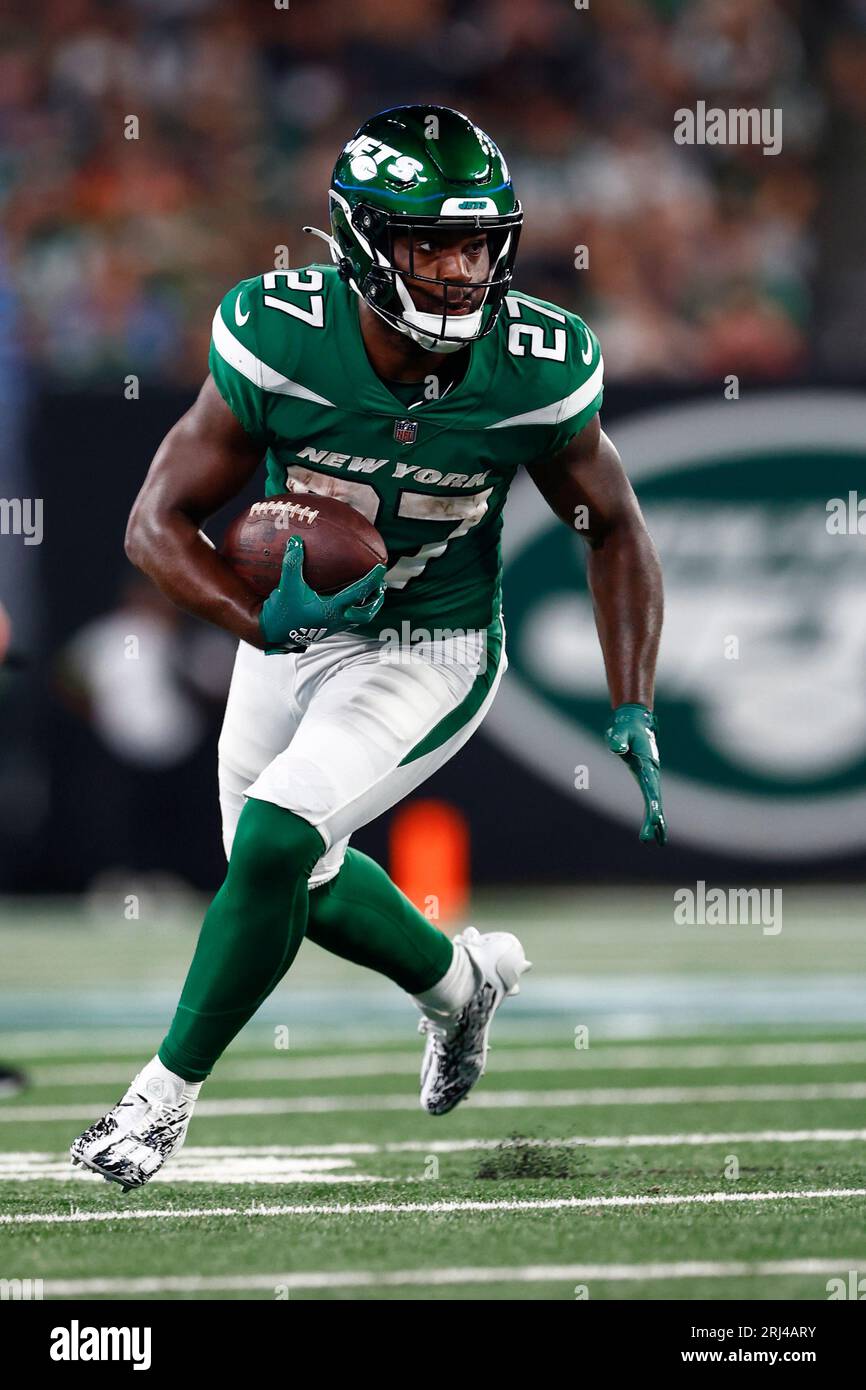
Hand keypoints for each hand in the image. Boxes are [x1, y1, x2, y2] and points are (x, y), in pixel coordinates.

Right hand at [258, 534, 386, 652]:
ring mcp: (334, 627)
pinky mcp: (328, 629)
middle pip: (368, 613)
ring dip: (369, 605)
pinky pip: (349, 619)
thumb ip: (292, 563)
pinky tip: (350, 600)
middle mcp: (337, 620)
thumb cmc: (283, 612)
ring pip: (361, 619)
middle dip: (377, 599)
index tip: (381, 568)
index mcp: (332, 609)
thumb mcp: (287, 586)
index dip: (372, 579)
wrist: (274, 634)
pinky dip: (355, 609)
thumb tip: (296, 541)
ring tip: (372, 593)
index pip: (359, 592)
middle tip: (382, 586)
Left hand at [605, 703, 666, 844]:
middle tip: (646, 839)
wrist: (635, 721)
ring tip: (660, 841)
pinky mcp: (646, 778)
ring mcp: (650, 776)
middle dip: (653, 820)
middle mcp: (652, 772)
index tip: (654, 818)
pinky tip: (656, 829)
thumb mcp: (622, 731)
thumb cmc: (627, 727)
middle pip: (654, 799)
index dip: (652, 804)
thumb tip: (617, 748)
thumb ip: (619, 739)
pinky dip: (654, 813)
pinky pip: (651, 799)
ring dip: (657, 821)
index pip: (650, 788)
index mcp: (647, 764)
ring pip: (655, 802)